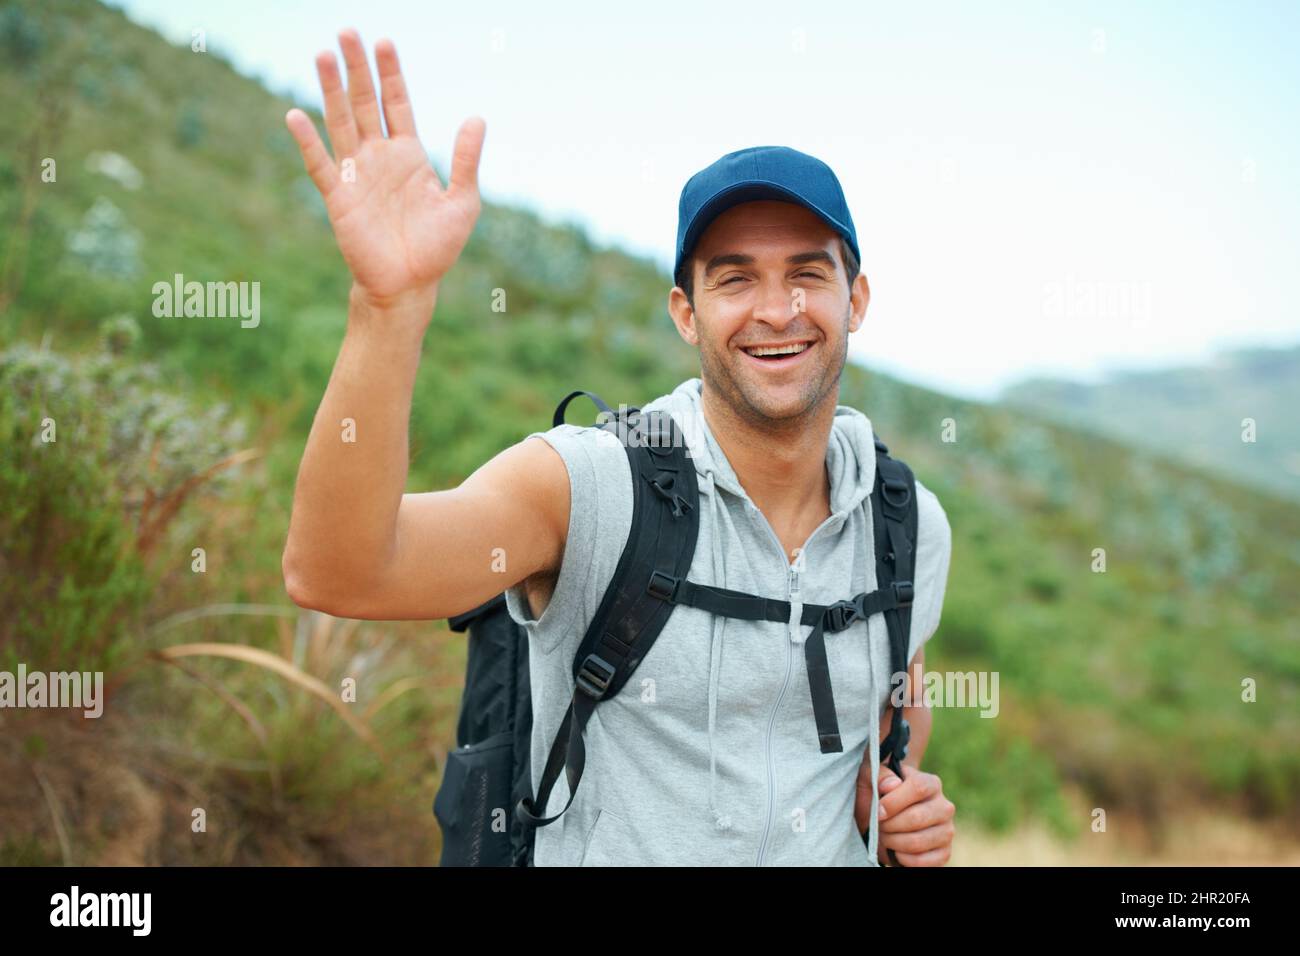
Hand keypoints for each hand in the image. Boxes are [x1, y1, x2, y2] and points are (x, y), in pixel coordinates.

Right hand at [284, 29, 484, 304]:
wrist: (411, 285)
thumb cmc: (437, 248)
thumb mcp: (463, 202)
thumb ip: (468, 161)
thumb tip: (477, 117)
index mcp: (410, 154)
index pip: (396, 103)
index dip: (390, 74)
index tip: (384, 42)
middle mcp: (380, 157)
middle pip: (364, 102)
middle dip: (357, 69)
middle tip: (347, 32)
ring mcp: (357, 174)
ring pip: (340, 122)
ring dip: (330, 90)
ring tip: (323, 55)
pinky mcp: (340, 198)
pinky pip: (320, 164)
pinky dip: (307, 141)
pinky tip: (295, 114)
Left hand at [862, 761, 955, 865]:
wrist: (886, 821)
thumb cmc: (878, 797)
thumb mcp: (871, 779)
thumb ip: (879, 775)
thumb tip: (892, 784)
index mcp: (930, 783)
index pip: (918, 788)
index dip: (894, 802)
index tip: (878, 811)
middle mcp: (944, 806)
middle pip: (917, 818)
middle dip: (889, 825)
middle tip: (879, 826)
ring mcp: (947, 831)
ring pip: (918, 841)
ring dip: (893, 842)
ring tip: (885, 837)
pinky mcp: (944, 852)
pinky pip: (923, 861)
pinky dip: (903, 859)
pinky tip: (896, 850)